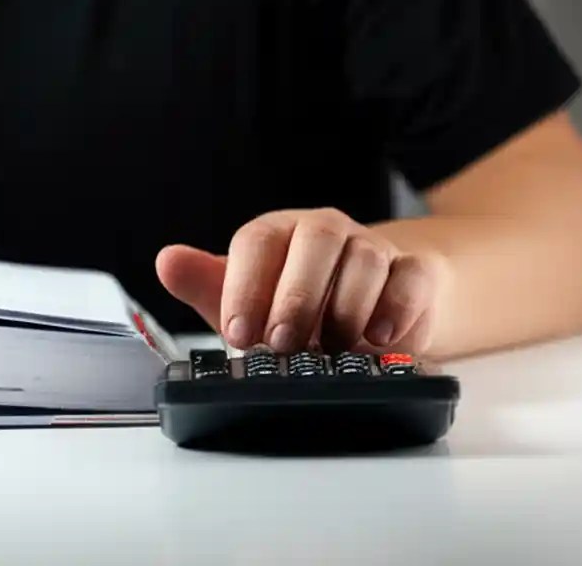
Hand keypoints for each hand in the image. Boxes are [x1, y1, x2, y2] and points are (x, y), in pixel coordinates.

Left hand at [156, 208, 446, 353]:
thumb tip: (166, 262)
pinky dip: (398, 309)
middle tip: (280, 344)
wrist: (367, 309)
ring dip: (347, 306)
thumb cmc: (295, 307)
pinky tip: (382, 339)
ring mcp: (373, 248)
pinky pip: (412, 278)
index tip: (236, 332)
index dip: (244, 287)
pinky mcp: (416, 273)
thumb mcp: (245, 302)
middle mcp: (325, 232)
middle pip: (316, 240)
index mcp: (278, 233)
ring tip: (332, 349)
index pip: (258, 242)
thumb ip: (205, 286)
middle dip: (295, 296)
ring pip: (366, 257)